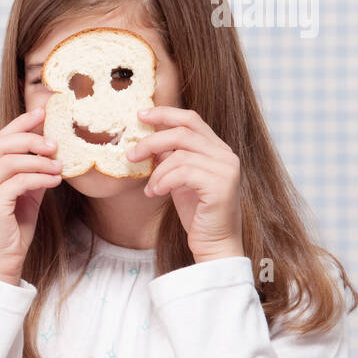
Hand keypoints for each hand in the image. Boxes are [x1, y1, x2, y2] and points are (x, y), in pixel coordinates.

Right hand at [0, 108, 62, 284]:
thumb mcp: (25, 197)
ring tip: (59, 165)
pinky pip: (18, 182)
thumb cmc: (13, 232)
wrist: (2, 264)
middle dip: (30, 138)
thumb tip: (50, 152)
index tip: (41, 113)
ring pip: (10, 161)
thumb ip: (31, 174)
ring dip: (39, 160)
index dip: (19, 124)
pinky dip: (39, 178)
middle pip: (1, 144)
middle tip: (55, 142)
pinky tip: (55, 180)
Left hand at [127, 106, 244, 261]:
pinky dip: (164, 181)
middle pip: (183, 132)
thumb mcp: (179, 179)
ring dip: (157, 171)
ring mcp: (227, 169)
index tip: (140, 115)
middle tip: (131, 154)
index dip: (165, 113)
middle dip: (151, 141)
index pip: (191, 119)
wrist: (214, 243)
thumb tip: (149, 143)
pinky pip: (183, 173)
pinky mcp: (222, 186)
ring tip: (150, 188)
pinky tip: (156, 192)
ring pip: (180, 154)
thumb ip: (170, 159)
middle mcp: (226, 155)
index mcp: (217, 149)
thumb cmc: (196, 212)